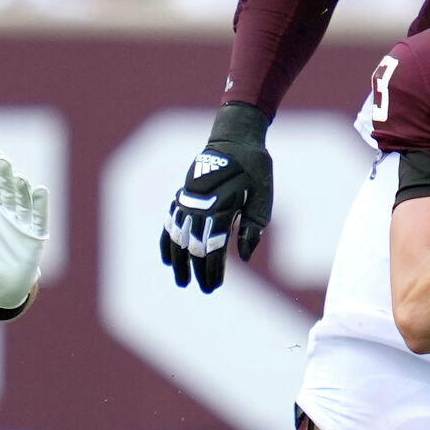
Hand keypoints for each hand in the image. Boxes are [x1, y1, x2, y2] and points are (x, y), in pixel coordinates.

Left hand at [0, 150, 48, 309]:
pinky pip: (39, 219)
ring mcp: (22, 226)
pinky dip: (40, 205)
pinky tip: (40, 190)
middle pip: (9, 190)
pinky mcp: (34, 238)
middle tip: (2, 160)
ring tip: (17, 176)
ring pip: (24, 201)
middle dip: (6, 175)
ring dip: (21, 188)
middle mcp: (8, 215)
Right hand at [161, 103, 272, 292]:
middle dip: (198, 270)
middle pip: (194, 246)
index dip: (212, 269)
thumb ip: (253, 226)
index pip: (213, 247)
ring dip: (178, 261)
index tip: (214, 286)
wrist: (234, 140)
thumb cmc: (254, 169)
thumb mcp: (263, 195)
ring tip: (181, 281)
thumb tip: (245, 256)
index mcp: (221, 206)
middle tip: (205, 289)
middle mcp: (200, 205)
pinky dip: (166, 240)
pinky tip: (167, 259)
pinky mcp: (183, 195)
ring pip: (177, 237)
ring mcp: (188, 200)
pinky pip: (169, 221)